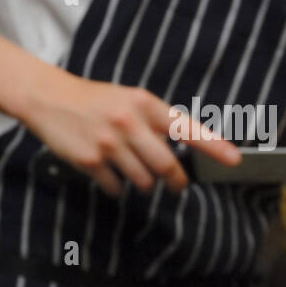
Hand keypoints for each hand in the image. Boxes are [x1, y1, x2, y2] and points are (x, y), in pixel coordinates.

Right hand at [24, 67, 240, 196]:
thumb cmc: (98, 101)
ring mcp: (109, 143)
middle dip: (176, 181)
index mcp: (145, 104)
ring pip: (143, 181)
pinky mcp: (90, 160)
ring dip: (144, 184)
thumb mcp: (131, 100)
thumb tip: (178, 155)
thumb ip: (155, 123)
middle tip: (178, 185)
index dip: (213, 146)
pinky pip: (116, 187)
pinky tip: (112, 175)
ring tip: (134, 170)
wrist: (51, 98)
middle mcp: (129, 122)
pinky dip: (118, 188)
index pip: (187, 127)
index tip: (234, 160)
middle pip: (166, 165)